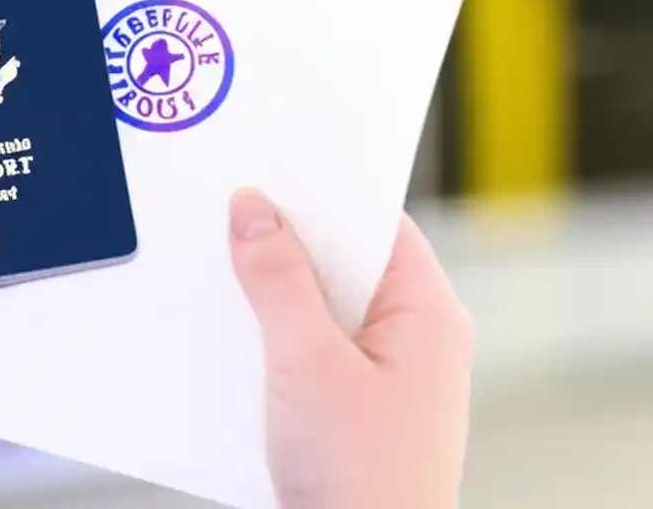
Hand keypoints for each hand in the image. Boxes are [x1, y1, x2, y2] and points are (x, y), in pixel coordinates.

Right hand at [229, 189, 472, 508]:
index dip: (324, 196)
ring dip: (275, 296)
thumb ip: (278, 280)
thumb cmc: (362, 480)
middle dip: (287, 246)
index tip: (269, 174)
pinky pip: (312, 351)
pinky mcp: (353, 409)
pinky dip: (274, 340)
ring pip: (323, 310)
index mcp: (428, 314)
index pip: (378, 225)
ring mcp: (386, 377)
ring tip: (224, 278)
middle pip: (345, 265)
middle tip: (229, 221)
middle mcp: (414, 340)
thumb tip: (254, 210)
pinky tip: (235, 340)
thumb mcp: (307, 362)